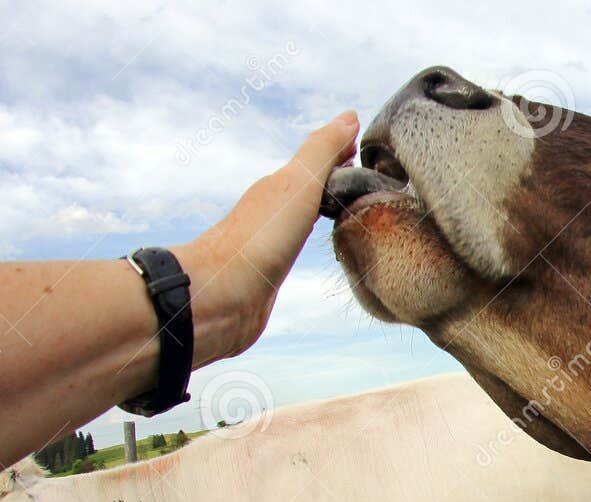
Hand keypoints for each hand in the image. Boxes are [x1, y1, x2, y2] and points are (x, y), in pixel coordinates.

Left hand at [174, 111, 358, 366]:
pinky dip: (314, 240)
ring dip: (326, 211)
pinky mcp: (271, 273)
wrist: (220, 295)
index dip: (342, 154)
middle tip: (370, 183)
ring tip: (354, 214)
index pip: (317, 161)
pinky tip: (321, 253)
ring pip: (304, 218)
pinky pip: (299, 248)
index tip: (367, 152)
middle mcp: (275, 210)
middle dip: (338, 182)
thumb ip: (322, 152)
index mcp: (280, 187)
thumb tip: (349, 117)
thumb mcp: (298, 185)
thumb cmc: (258, 239)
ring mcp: (272, 242)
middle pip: (311, 187)